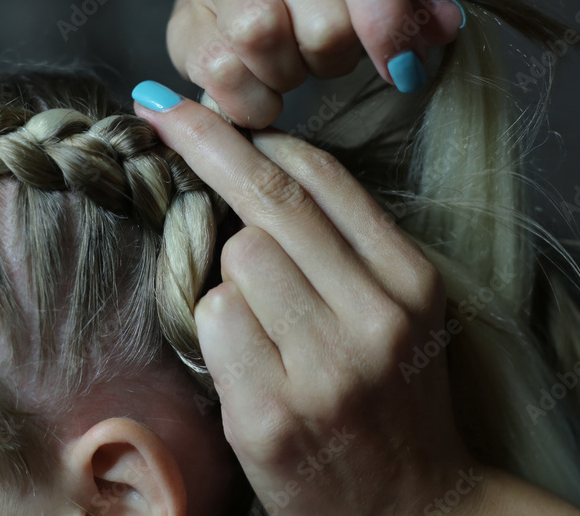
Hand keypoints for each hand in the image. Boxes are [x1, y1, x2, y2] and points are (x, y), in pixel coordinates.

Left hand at [133, 83, 474, 513]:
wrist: (416, 511)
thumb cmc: (394, 402)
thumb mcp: (399, 314)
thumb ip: (344, 245)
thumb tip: (256, 162)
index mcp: (410, 284)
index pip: (321, 178)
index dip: (247, 132)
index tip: (193, 105)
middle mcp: (374, 321)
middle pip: (267, 206)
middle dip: (208, 154)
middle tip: (163, 116)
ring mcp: (322, 371)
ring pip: (234, 260)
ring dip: (230, 279)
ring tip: (265, 327)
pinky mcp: (269, 415)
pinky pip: (213, 321)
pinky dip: (218, 330)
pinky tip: (249, 364)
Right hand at [168, 0, 465, 127]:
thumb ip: (414, 7)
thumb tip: (448, 24)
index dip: (388, 19)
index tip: (401, 71)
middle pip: (322, 23)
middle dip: (336, 57)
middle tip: (328, 55)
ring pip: (261, 40)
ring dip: (289, 76)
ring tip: (292, 67)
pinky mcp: (181, 20)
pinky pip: (220, 75)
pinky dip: (251, 100)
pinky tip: (261, 88)